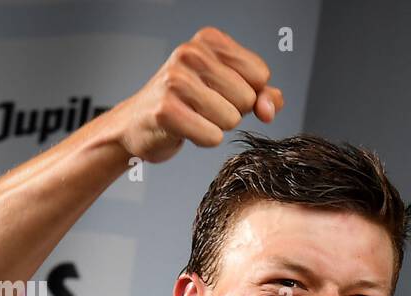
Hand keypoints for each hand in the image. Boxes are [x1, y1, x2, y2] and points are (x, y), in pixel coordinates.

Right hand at [111, 27, 282, 163]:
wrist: (139, 123)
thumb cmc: (187, 103)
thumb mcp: (229, 89)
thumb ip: (261, 95)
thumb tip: (270, 107)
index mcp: (209, 40)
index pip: (260, 74)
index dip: (249, 93)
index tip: (223, 93)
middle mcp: (191, 53)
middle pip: (247, 99)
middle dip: (232, 111)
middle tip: (203, 107)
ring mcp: (176, 80)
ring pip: (231, 119)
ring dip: (216, 126)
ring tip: (194, 116)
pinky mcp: (166, 110)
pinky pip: (213, 136)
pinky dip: (203, 139)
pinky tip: (185, 128)